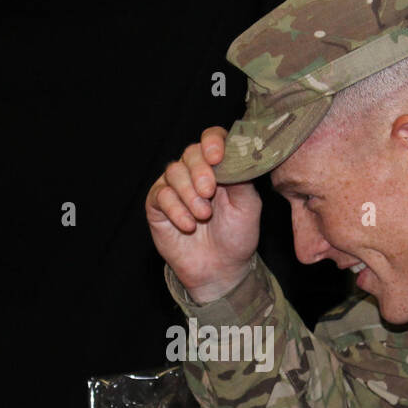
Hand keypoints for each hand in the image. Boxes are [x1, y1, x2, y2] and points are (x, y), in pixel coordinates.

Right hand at [146, 126, 262, 302]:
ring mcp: (175, 187)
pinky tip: (188, 225)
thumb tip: (235, 153)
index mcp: (220, 167)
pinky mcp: (158, 205)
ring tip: (203, 216)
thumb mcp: (248, 206)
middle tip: (209, 192)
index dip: (213, 142)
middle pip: (191, 152)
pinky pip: (161, 195)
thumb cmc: (237, 235)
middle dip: (200, 170)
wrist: (220, 268)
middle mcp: (196, 172)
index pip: (213, 139)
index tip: (217, 156)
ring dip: (189, 194)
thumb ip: (242, 178)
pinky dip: (176, 209)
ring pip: (174, 172)